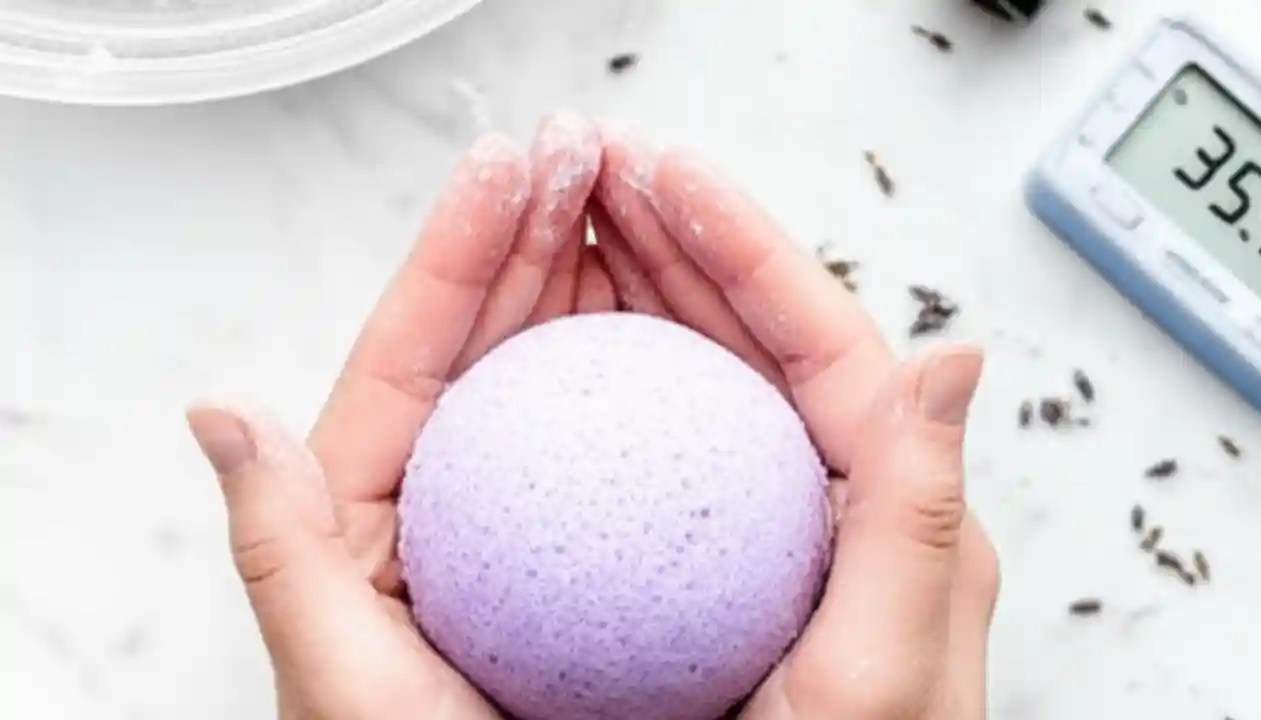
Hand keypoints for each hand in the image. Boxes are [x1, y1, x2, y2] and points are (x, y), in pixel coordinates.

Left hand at [186, 112, 607, 718]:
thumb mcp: (338, 676)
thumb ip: (282, 548)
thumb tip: (223, 420)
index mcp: (377, 500)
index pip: (415, 351)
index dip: (458, 249)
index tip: (504, 168)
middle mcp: (454, 483)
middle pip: (492, 333)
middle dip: (537, 227)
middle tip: (584, 151)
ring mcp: (528, 500)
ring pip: (560, 363)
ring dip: (595, 269)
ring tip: (631, 195)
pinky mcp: (593, 529)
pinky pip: (622, 428)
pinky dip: (651, 361)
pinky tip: (683, 315)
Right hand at [591, 133, 998, 718]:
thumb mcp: (884, 675)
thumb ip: (917, 520)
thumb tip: (952, 362)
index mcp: (891, 503)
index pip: (819, 340)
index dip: (742, 242)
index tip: (663, 175)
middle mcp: (835, 495)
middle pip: (756, 334)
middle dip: (677, 237)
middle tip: (596, 170)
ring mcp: (771, 517)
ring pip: (706, 371)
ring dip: (645, 285)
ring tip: (576, 221)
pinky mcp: (717, 550)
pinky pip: (669, 434)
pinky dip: (621, 369)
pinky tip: (568, 344)